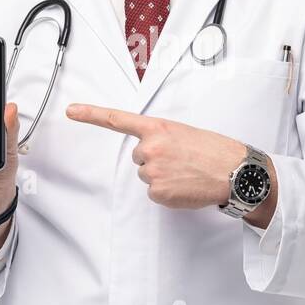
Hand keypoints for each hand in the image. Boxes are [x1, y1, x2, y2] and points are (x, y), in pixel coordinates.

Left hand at [65, 102, 250, 209]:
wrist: (233, 171)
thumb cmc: (213, 151)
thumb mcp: (184, 133)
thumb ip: (161, 137)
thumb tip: (150, 152)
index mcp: (157, 127)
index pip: (117, 119)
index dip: (91, 114)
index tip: (71, 111)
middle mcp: (150, 147)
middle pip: (139, 157)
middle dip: (156, 159)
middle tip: (181, 160)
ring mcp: (152, 170)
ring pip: (147, 176)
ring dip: (163, 176)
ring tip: (187, 172)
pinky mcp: (157, 191)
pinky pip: (155, 193)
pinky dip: (169, 193)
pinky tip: (185, 186)